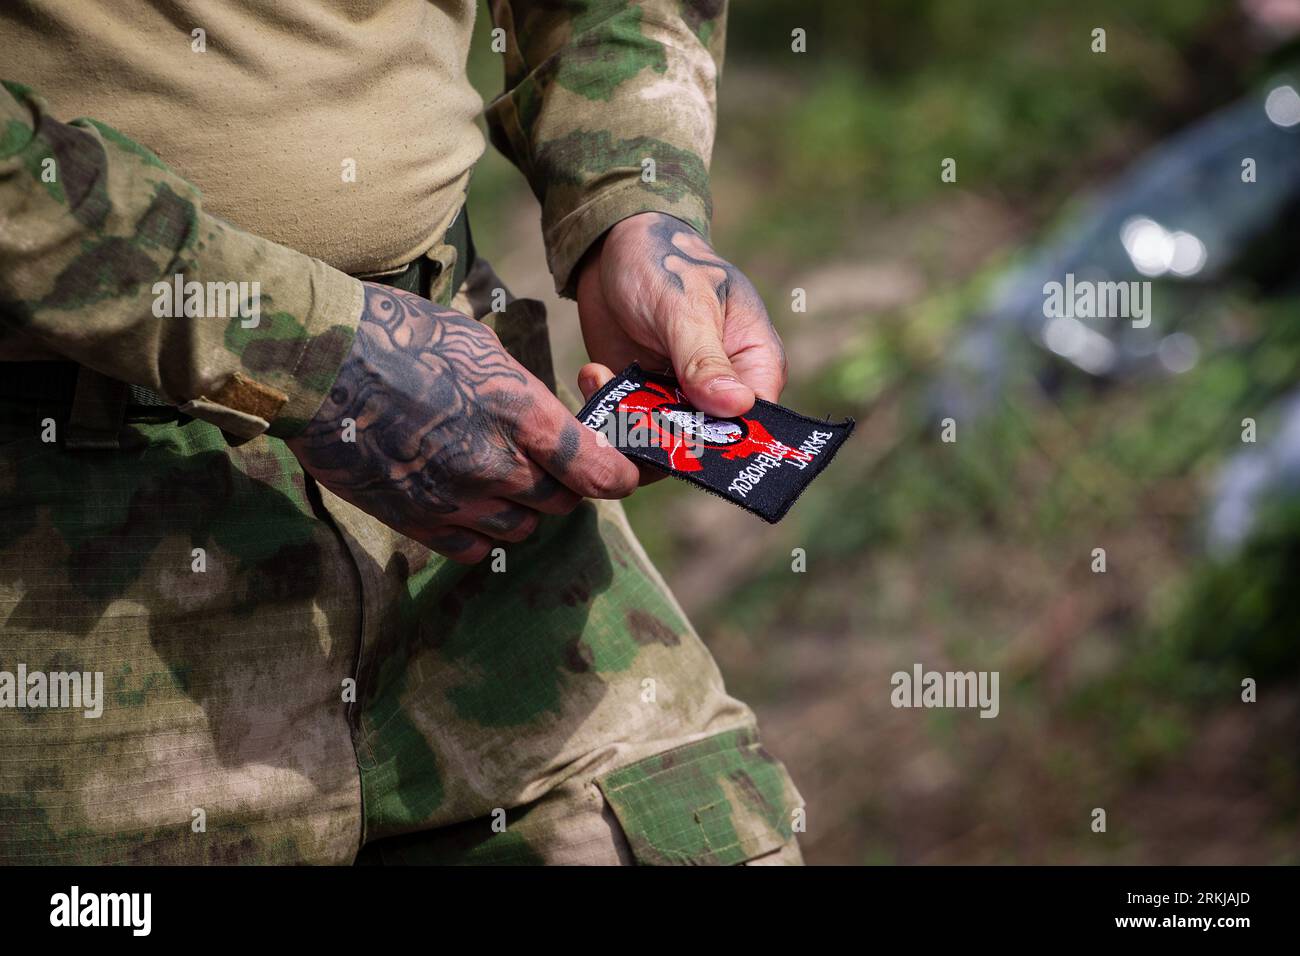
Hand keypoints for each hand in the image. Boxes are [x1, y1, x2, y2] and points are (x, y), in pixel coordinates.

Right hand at [286, 282, 639, 562]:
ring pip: (521, 529)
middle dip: (565, 485)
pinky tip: (466, 501)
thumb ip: (526, 399)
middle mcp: (494, 465)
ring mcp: (454, 498)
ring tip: (498, 476)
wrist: (322, 362)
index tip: (619, 472)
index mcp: (519, 413)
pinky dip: (480, 532)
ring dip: (523, 509)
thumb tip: (552, 428)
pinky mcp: (416, 519)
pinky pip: (472, 548)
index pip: (597, 471)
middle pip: (562, 502)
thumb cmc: (402, 337)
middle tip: (547, 462)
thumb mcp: (481, 349)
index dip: (618, 476)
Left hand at [574, 212, 786, 427]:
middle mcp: (721, 390)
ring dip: (631, 423)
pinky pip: (630, 426)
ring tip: (604, 379)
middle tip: (631, 412)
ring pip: (664, 440)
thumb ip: (705, 360)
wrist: (611, 246)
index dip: (728, 441)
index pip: (755, 424)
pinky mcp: (642, 398)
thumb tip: (738, 407)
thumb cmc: (666, 262)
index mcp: (755, 364)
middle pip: (708, 441)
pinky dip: (609, 412)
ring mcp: (680, 397)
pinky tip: (594, 373)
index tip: (687, 437)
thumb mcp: (685, 308)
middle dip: (669, 437)